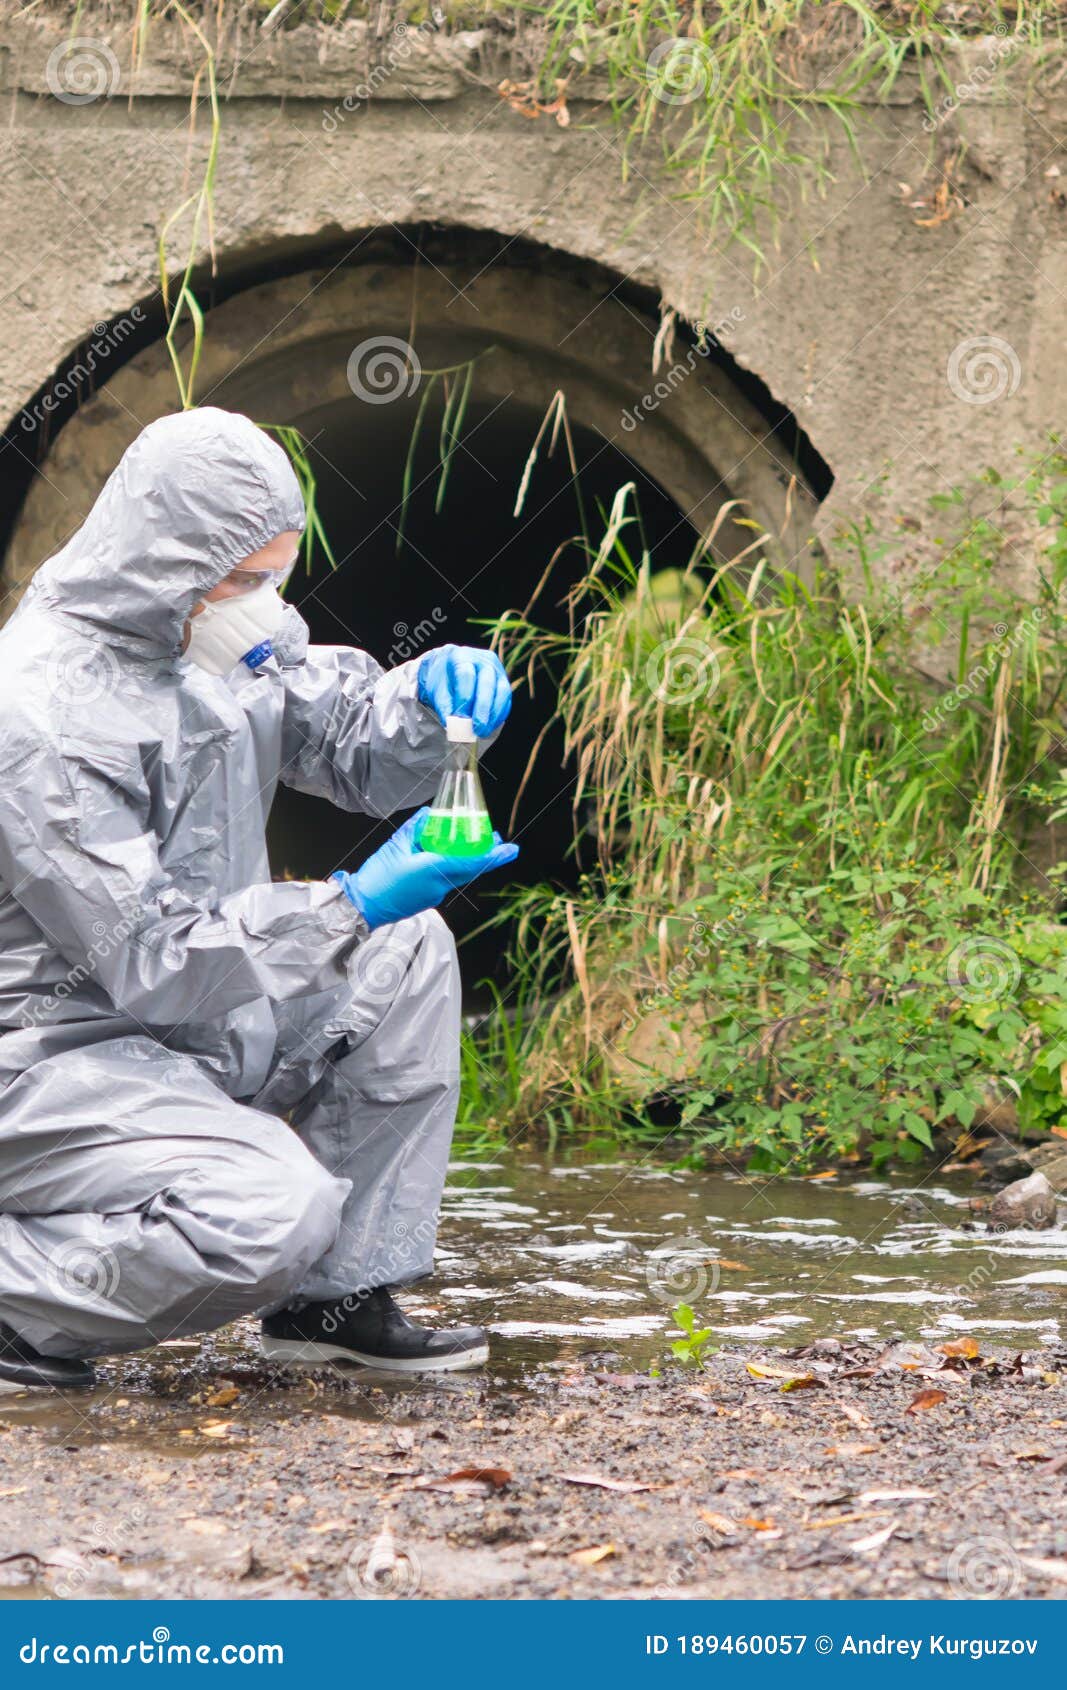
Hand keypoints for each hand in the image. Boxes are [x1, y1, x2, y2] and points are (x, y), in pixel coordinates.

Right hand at [334, 810, 518, 930]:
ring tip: (474, 845)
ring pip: (458, 876)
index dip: (493, 856)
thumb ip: (415, 829)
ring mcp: (434, 895)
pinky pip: (446, 881)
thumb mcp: (395, 845)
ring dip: (469, 861)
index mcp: (433, 870)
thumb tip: (429, 815)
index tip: (511, 849)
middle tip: (499, 842)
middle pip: (470, 870)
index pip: (471, 862)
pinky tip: (445, 857)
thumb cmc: (377, 877)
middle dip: (487, 856)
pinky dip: (451, 868)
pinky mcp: (428, 900)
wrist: (362, 906)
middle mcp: (439, 885)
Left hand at [417, 645, 510, 736]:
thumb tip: (452, 724)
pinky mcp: (503, 682)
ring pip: (502, 691)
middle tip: (477, 729)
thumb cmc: (442, 679)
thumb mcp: (436, 689)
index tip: (460, 718)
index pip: (466, 676)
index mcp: (461, 656)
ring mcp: (496, 670)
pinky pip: (506, 700)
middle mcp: (483, 660)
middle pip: (487, 684)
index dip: (464, 698)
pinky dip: (499, 715)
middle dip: (482, 709)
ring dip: (494, 715)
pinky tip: (490, 726)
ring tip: (484, 731)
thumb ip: (443, 705)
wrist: (449, 670)